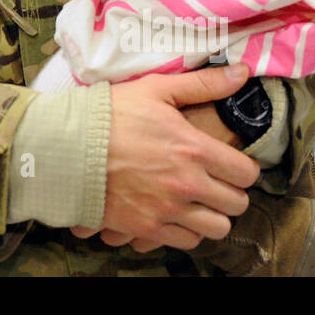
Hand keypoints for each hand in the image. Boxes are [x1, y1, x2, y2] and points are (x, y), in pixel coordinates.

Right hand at [94, 65, 258, 251]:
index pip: (247, 173)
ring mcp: (168, 210)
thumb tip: (242, 72)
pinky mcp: (147, 228)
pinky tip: (176, 213)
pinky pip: (188, 242)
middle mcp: (187, 184)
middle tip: (215, 181)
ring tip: (199, 201)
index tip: (231, 163)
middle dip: (230, 192)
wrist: (67, 147)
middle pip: (237, 204)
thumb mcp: (156, 89)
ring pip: (217, 228)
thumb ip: (203, 84)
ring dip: (212, 215)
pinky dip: (187, 231)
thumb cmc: (111, 114)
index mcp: (195, 148)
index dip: (243, 167)